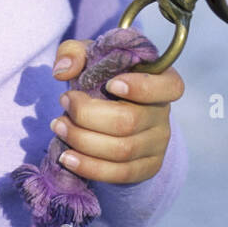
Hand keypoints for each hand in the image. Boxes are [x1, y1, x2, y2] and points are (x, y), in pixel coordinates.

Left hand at [49, 38, 184, 184]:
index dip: (141, 87)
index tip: (110, 84)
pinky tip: (67, 157)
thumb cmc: (103, 76)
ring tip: (58, 126)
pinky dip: (90, 167)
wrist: (111, 108)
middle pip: (130, 121)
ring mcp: (158, 144)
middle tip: (63, 102)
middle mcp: (164, 113)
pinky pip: (120, 174)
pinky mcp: (147, 168)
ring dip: (83, 140)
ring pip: (122, 150)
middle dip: (88, 114)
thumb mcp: (90, 55)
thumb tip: (62, 71)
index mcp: (162, 80)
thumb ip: (74, 52)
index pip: (169, 87)